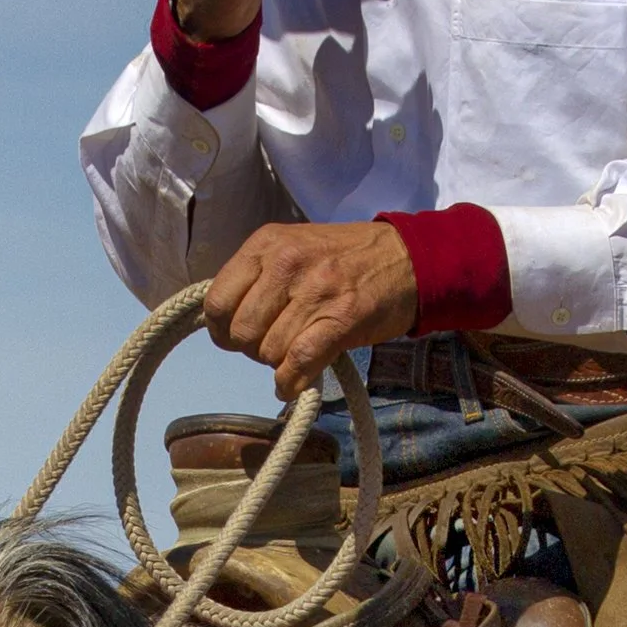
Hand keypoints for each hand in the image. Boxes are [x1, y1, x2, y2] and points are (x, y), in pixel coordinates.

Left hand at [204, 222, 418, 399]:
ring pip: (269, 351)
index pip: (216, 300)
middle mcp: (286, 264)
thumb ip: (257, 275)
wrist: (410, 257)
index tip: (234, 337)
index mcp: (267, 243)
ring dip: (277, 364)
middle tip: (271, 345)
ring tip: (294, 353)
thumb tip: (223, 318)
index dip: (220, 328)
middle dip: (251, 349)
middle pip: (241, 331)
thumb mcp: (292, 246)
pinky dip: (291, 382)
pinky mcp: (342, 321)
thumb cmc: (346, 255)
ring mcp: (315, 292)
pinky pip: (298, 363)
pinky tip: (292, 382)